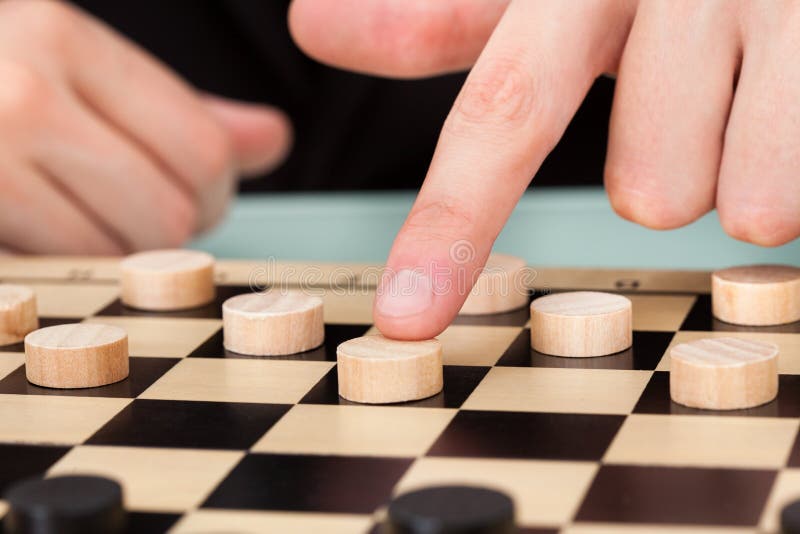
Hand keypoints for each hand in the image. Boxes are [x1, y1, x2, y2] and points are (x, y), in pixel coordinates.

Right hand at [0, 0, 290, 253]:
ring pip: (111, 255)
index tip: (197, 197)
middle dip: (167, 230)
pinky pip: (50, 273)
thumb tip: (272, 140)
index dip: (214, 193)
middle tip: (136, 212)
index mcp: (63, 39)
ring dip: (115, 252)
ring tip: (83, 216)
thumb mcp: (78, 63)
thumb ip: (178, 108)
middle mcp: (18, 94)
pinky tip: (45, 229)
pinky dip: (64, 267)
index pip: (201, 150)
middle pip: (165, 214)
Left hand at [290, 0, 799, 337]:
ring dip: (732, 164)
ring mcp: (781, 16)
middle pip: (651, 193)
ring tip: (740, 88)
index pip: (502, 115)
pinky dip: (789, 164)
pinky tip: (783, 98)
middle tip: (685, 92)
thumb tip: (313, 27)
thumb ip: (443, 16)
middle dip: (665, 162)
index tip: (408, 318)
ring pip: (736, 203)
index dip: (453, 225)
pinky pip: (793, 198)